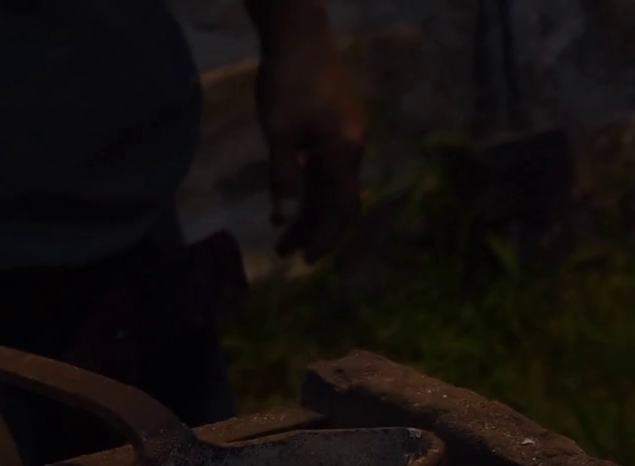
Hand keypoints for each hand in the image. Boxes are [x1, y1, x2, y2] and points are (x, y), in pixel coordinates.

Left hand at [253, 11, 366, 260]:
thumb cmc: (287, 83)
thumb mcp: (279, 134)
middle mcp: (356, 148)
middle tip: (287, 251)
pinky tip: (297, 193)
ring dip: (313, 208)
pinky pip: (334, 167)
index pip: (339, 210)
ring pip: (336, 184)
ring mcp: (352, 135)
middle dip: (315, 229)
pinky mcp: (344, 124)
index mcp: (344, 153)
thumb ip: (283, 178)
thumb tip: (283, 220)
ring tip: (287, 230)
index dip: (323, 238)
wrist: (301, 35)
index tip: (304, 262)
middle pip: (340, 201)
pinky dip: (316, 187)